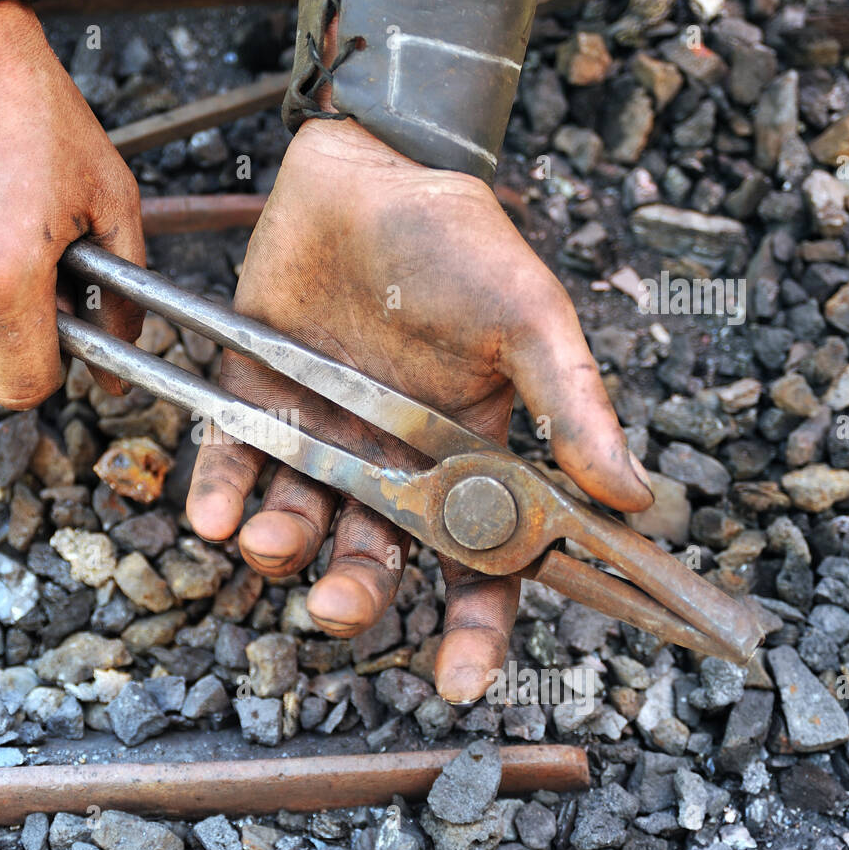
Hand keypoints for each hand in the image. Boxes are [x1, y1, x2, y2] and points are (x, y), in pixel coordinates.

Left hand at [185, 119, 654, 702]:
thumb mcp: (530, 317)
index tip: (461, 680)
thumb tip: (634, 497)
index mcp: (467, 458)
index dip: (475, 630)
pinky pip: (232, 464)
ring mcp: (321, 433)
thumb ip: (572, 404)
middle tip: (340, 604)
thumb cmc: (461, 242)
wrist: (371, 170)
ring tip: (269, 544)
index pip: (477, 566)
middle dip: (356, 593)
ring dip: (281, 551)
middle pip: (376, 559)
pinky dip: (218, 495)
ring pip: (298, 523)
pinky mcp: (254, 397)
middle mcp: (392, 461)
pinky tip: (214, 514)